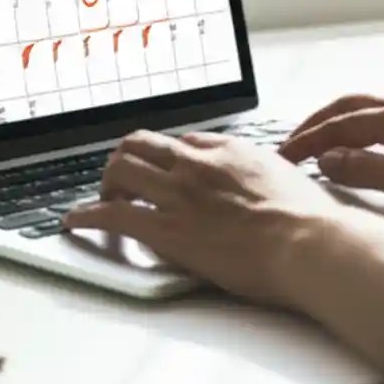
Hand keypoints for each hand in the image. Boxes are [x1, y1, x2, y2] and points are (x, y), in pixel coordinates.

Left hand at [61, 129, 345, 305]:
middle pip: (142, 145)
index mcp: (229, 149)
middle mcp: (197, 164)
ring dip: (106, 182)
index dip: (170, 158)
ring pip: (121, 170)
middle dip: (127, 159)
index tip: (165, 171)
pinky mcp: (165, 229)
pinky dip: (86, 216)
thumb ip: (262, 171)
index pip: (184, 142)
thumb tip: (261, 177)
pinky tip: (75, 221)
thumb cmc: (309, 219)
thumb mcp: (287, 177)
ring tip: (102, 197)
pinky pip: (112, 214)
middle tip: (123, 178)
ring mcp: (178, 194)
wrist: (307, 242)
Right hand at [278, 95, 383, 225]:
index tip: (283, 158)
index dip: (308, 141)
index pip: (341, 124)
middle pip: (351, 106)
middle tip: (289, 146)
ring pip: (371, 110)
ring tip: (317, 144)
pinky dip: (364, 130)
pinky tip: (363, 147)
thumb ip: (370, 169)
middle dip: (316, 124)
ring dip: (339, 124)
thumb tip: (329, 158)